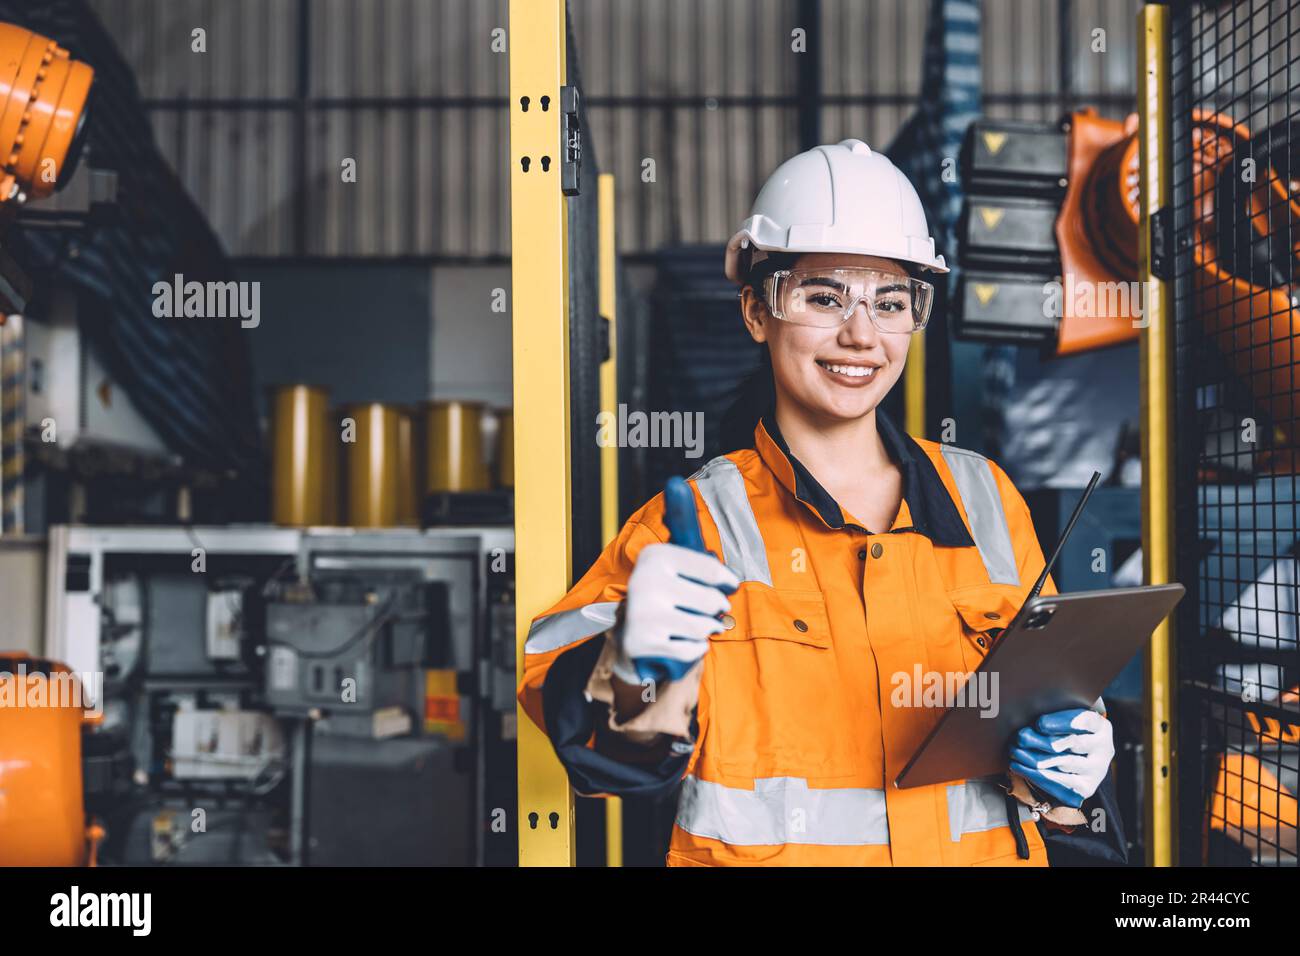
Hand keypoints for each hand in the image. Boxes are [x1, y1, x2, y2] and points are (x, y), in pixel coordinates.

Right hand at [612, 542, 739, 685]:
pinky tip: (693, 641)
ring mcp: (642, 613)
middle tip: (719, 610)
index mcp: (655, 556)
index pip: (710, 570)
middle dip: (719, 608)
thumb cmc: (661, 592)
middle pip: (709, 601)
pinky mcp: (640, 641)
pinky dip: (697, 648)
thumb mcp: (673, 566)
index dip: (728, 580)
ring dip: (710, 628)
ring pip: (701, 627)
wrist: (624, 628)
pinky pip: (689, 650)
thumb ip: (701, 565)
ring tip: (709, 625)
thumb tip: (732, 583)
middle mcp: (645, 582)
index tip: (732, 586)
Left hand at [1009, 707, 1113, 808]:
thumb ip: (1053, 719)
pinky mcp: (1086, 788)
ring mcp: (1097, 771)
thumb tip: (1028, 724)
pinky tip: (1019, 766)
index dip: (1062, 722)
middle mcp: (1104, 749)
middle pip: (1073, 743)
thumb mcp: (1064, 722)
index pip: (1086, 721)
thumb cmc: (1065, 734)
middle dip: (1042, 740)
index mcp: (1101, 727)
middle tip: (1020, 738)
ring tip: (1016, 752)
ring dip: (1035, 757)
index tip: (1039, 724)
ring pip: (1063, 763)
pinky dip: (1035, 774)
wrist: (1077, 764)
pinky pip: (1058, 782)